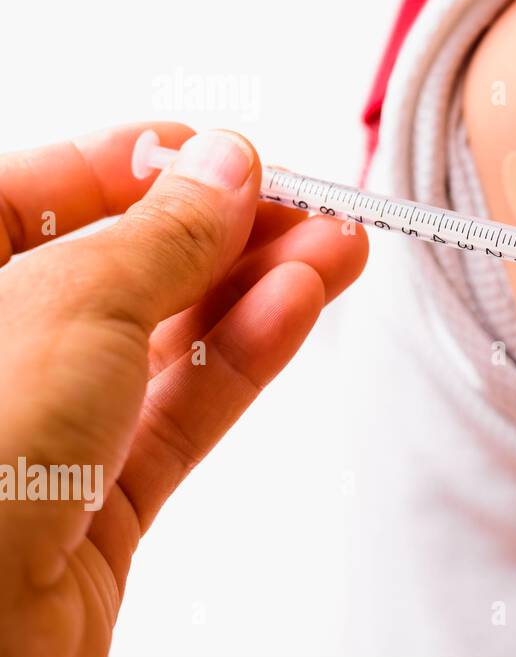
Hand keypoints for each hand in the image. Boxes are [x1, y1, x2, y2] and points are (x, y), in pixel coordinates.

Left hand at [0, 123, 367, 656]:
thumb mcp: (69, 306)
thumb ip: (162, 235)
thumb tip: (225, 168)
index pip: (40, 193)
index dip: (141, 166)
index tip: (230, 156)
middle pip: (117, 267)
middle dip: (223, 231)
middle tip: (307, 204)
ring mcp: (37, 429)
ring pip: (160, 341)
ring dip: (255, 291)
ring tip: (337, 250)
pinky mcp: (91, 500)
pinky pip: (177, 412)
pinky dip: (241, 359)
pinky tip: (296, 309)